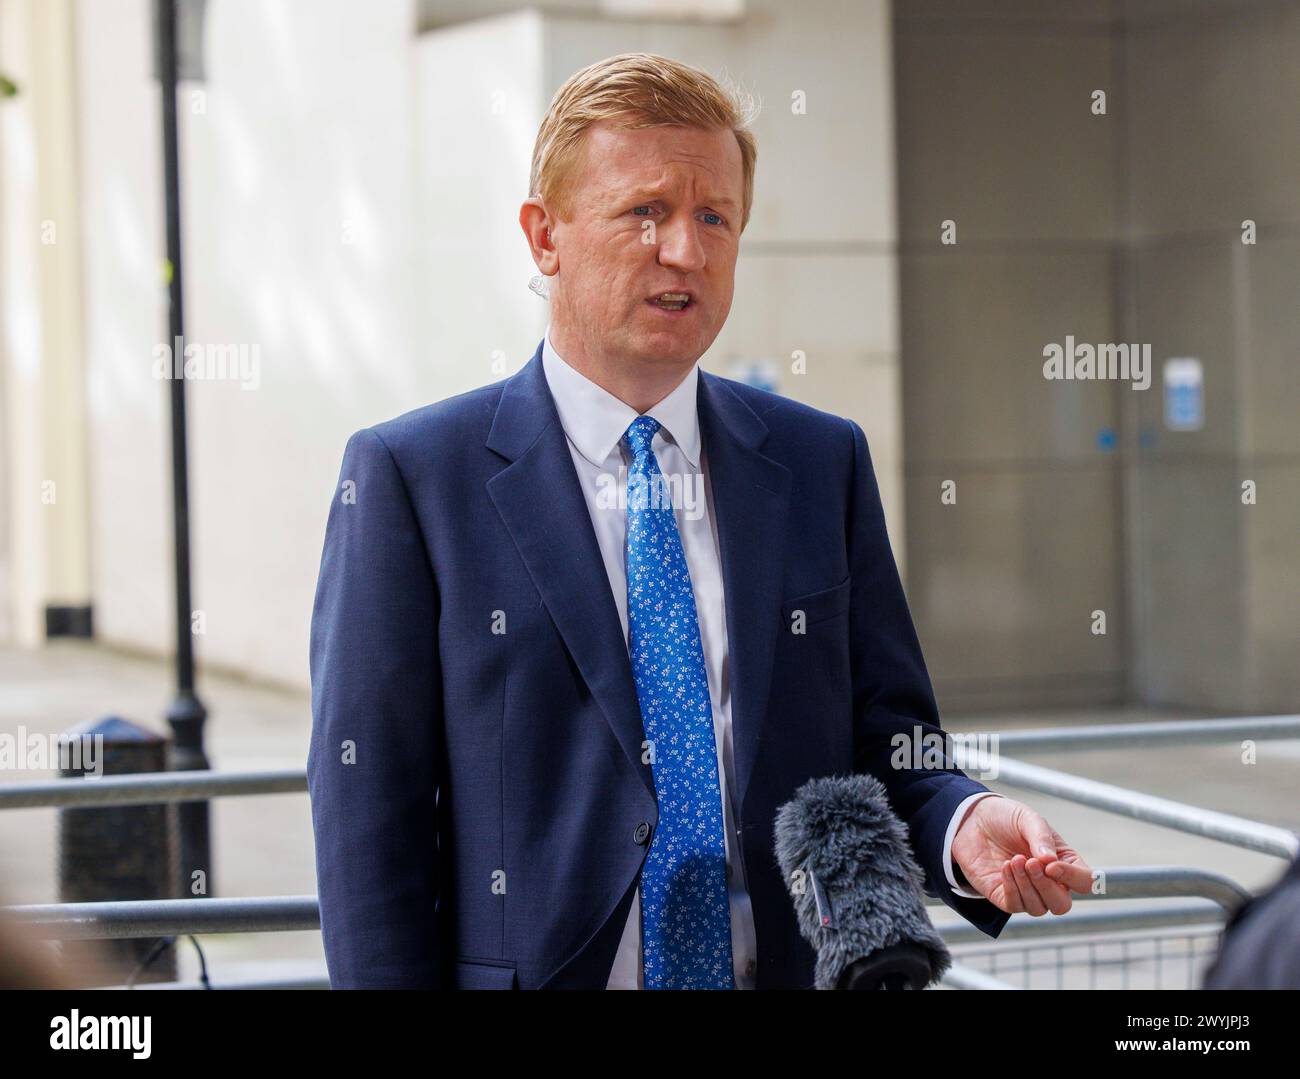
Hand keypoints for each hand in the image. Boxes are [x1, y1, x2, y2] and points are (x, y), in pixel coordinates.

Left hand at [951, 796, 1092, 915]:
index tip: (1051, 865)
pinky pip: (1015, 905)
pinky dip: (1011, 888)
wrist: (973, 819)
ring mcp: (1027, 891)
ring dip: (1027, 886)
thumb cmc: (1007, 818)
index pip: (1084, 882)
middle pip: (1062, 905)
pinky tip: (1005, 867)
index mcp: (1064, 862)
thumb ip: (1041, 837)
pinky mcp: (1004, 896)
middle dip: (1047, 887)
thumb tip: (1050, 861)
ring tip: (1014, 860)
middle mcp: (1049, 881)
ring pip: (1038, 908)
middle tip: (1030, 863)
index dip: (1072, 878)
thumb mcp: (1027, 819)